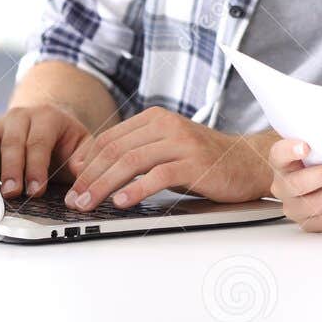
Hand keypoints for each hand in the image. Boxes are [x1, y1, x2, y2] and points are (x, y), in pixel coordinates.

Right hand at [0, 104, 90, 199]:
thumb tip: (84, 176)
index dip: (37, 168)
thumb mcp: (82, 146)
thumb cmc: (64, 140)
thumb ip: (83, 160)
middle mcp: (22, 117)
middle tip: (13, 193)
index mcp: (48, 117)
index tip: (36, 190)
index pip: (39, 142)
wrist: (49, 124)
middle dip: (13, 170)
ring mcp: (1, 124)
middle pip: (13, 143)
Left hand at [64, 106, 273, 208]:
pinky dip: (135, 190)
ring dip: (103, 186)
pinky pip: (158, 176)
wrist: (248, 162)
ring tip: (88, 204)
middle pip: (115, 150)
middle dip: (89, 178)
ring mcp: (182, 143)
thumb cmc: (205, 159)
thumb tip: (92, 170)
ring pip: (130, 161)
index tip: (73, 186)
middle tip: (74, 200)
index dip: (86, 164)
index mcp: (156, 118)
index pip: (109, 139)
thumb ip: (138, 151)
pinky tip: (122, 202)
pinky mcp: (195, 163)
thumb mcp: (168, 147)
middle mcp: (168, 125)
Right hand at [267, 139, 321, 231]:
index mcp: (281, 162)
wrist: (312, 177)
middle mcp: (282, 186)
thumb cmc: (316, 157)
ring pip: (314, 206)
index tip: (306, 146)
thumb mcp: (316, 143)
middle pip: (297, 185)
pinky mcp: (308, 222)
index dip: (290, 151)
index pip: (279, 154)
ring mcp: (294, 207)